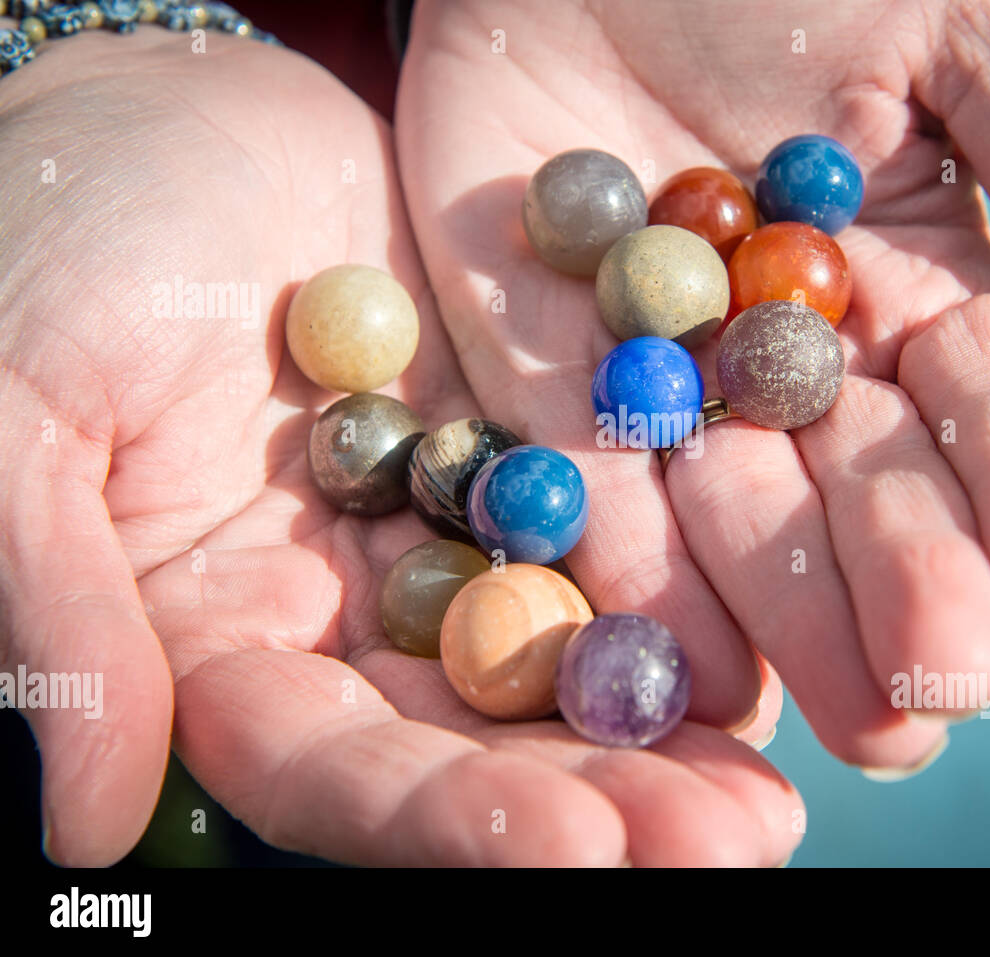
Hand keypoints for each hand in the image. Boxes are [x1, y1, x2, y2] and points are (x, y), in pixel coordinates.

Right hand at [0, 27, 798, 866]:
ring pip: (571, 651)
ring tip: (786, 776)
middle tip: (742, 834)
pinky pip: (616, 524)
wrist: (168, 115)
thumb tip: (81, 820)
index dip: (451, 816)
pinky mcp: (526, 445)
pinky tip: (780, 617)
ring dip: (678, 714)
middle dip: (609, 795)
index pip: (337, 767)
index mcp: (230, 638)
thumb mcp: (24, 420)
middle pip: (486, 737)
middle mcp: (356, 613)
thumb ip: (58, 609)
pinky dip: (690, 575)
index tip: (580, 849)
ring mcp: (452, 531)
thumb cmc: (55, 251)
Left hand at [395, 0, 989, 768]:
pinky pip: (578, 466)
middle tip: (937, 693)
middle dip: (903, 585)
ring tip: (827, 713)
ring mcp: (665, 374)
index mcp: (907, 289)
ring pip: (729, 506)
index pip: (984, 407)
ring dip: (777, 608)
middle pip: (858, 487)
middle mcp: (792, 360)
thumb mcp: (950, 28)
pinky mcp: (538, 366)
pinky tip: (669, 643)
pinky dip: (620, 548)